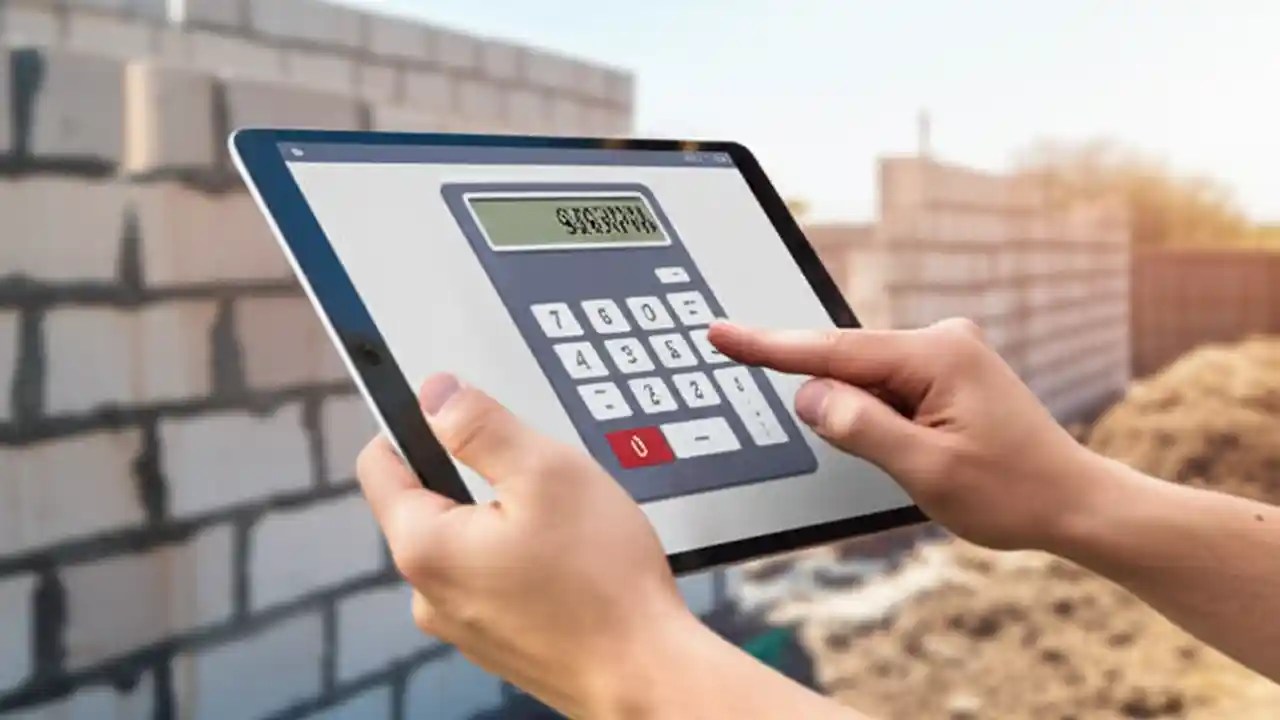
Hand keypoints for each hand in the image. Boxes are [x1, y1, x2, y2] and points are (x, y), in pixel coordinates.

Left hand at [356, 374, 696, 715]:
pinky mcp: (495, 638)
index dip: (416, 424)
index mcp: (425, 546)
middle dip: (479, 477)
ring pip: (468, 540)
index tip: (460, 416)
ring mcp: (461, 622)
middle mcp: (428, 593)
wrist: (647, 675)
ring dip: (506, 520)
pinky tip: (569, 564)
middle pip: (429, 501)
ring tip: (565, 529)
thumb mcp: (547, 472)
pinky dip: (523, 559)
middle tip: (541, 481)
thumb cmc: (604, 584)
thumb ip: (481, 426)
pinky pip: (493, 576)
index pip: (380, 462)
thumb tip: (437, 395)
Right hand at [709, 318, 1099, 551]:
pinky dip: (884, 421)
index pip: (832, 350)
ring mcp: (947, 355)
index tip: (721, 332)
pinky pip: (890, 391)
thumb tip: (809, 394)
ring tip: (937, 466)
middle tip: (902, 461)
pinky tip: (926, 454)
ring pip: (869, 385)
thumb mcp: (927, 470)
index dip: (770, 346)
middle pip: (851, 369)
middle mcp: (942, 341)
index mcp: (937, 355)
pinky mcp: (948, 374)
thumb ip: (861, 427)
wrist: (1074, 503)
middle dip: (843, 414)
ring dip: (873, 426)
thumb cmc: (1012, 492)